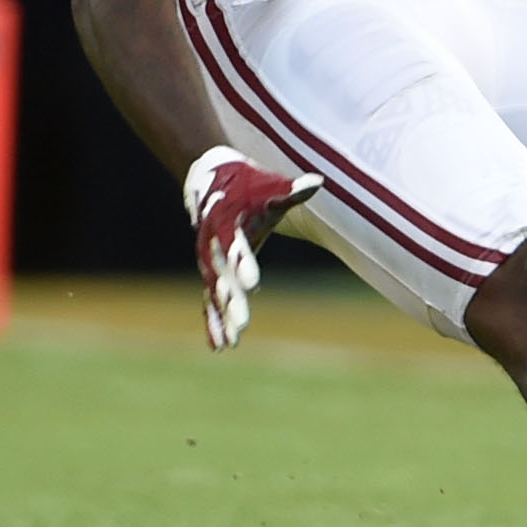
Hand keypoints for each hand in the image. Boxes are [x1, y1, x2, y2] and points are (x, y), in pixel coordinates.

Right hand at [184, 145, 322, 349]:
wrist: (210, 180)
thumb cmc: (248, 184)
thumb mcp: (268, 185)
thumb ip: (290, 190)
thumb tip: (318, 182)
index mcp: (225, 222)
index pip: (233, 244)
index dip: (241, 263)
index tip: (251, 283)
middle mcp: (212, 245)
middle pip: (221, 275)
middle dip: (231, 298)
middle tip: (242, 323)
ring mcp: (209, 261)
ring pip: (214, 292)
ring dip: (221, 316)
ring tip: (232, 342)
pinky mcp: (211, 271)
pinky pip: (209, 299)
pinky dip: (212, 322)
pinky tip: (220, 346)